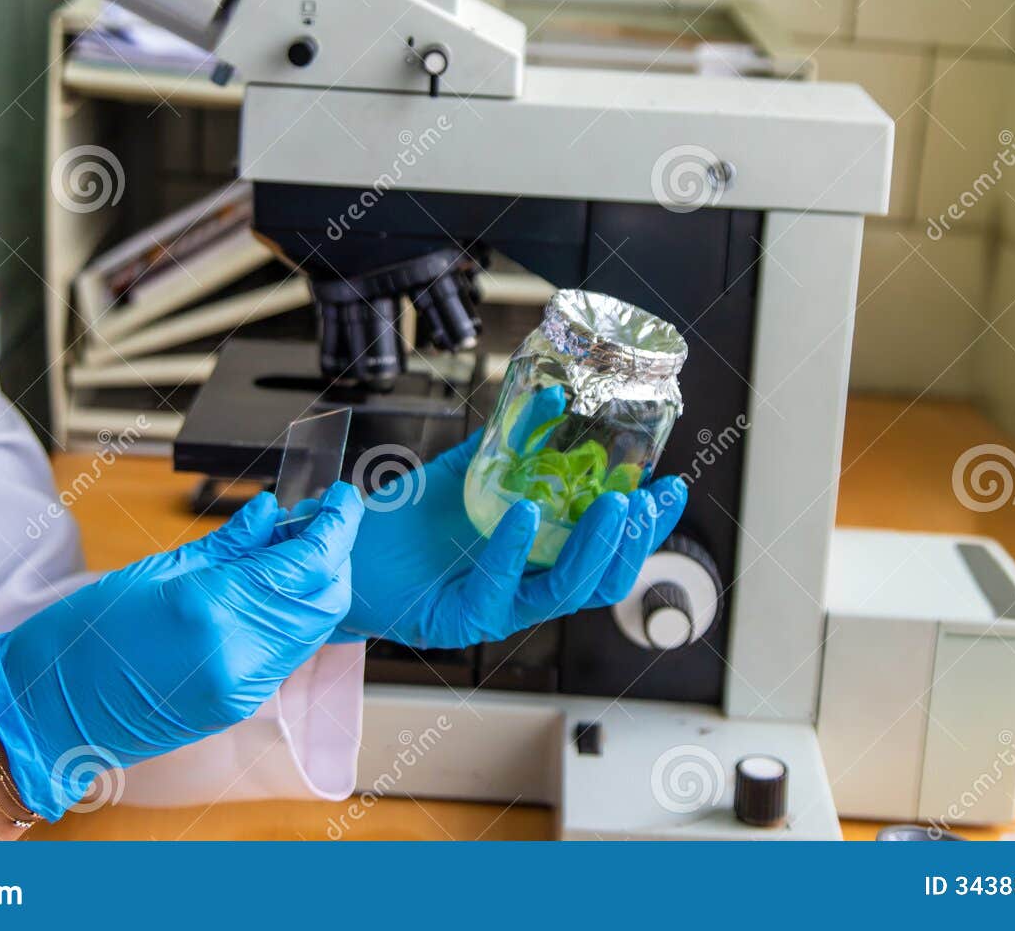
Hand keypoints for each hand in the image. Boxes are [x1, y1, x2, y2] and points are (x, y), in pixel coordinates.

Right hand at [0, 484, 361, 820]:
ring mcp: (243, 686)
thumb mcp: (155, 570)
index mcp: (214, 609)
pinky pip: (289, 652)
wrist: (47, 714)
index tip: (340, 498)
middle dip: (334, 554)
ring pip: (315, 627)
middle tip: (315, 519)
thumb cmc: (81, 640)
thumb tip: (271, 512)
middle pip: (326, 598)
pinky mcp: (240, 703)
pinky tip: (272, 588)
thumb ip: (228, 544)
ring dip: (316, 584)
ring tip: (289, 548)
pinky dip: (295, 615)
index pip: (308, 563)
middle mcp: (239, 654)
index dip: (336, 525)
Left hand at [334, 422, 687, 649]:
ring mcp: (497, 610)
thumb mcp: (468, 471)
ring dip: (592, 548)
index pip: (608, 556)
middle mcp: (525, 592)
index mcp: (537, 562)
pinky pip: (499, 590)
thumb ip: (511, 442)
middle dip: (634, 544)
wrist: (343, 548)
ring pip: (563, 592)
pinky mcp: (461, 619)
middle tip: (650, 501)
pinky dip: (514, 549)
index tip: (671, 489)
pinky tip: (524, 512)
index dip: (645, 531)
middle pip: (601, 582)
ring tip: (611, 505)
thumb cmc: (407, 520)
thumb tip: (552, 395)